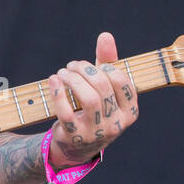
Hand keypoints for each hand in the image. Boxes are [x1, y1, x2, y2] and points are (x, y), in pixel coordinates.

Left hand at [46, 32, 138, 168]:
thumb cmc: (93, 111)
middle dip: (84, 70)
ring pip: (88, 99)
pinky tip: (53, 81)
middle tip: (72, 66)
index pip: (122, 82)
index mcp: (130, 112)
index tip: (92, 65)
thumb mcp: (104, 89)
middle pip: (102, 87)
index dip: (105, 67)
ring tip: (63, 73)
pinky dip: (58, 93)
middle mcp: (116, 124)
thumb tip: (106, 36)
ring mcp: (96, 132)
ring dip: (73, 79)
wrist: (76, 147)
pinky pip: (66, 112)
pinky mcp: (75, 136)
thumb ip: (107, 62)